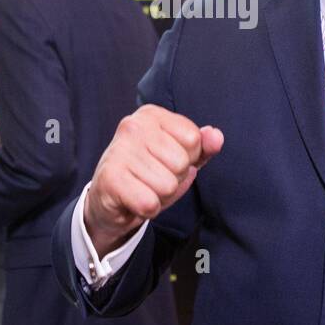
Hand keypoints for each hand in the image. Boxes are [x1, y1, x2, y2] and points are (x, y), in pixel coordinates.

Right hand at [84, 104, 223, 256]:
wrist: (108, 199)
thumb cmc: (148, 174)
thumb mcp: (180, 157)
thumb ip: (202, 146)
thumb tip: (216, 136)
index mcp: (152, 114)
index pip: (194, 139)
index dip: (187, 159)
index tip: (165, 161)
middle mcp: (133, 126)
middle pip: (181, 163)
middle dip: (174, 180)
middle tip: (152, 179)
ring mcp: (119, 150)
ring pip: (167, 185)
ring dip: (160, 196)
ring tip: (143, 188)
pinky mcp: (110, 178)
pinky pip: (149, 203)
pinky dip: (147, 209)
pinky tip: (133, 200)